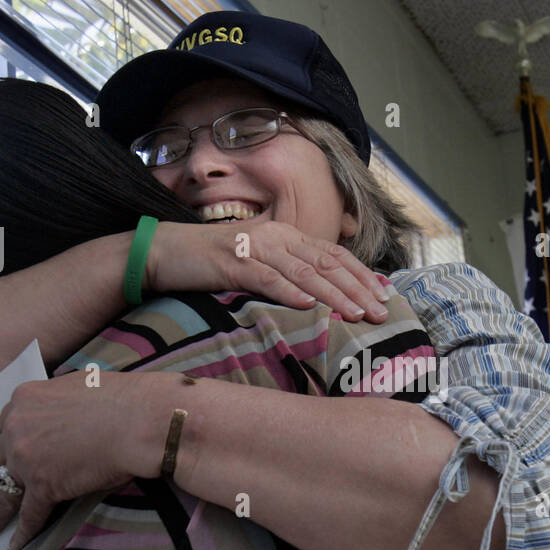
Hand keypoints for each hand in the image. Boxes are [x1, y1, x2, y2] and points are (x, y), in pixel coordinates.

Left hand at [0, 371, 147, 549]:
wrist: (135, 419)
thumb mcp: (75, 387)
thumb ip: (57, 404)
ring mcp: (26, 460)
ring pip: (4, 492)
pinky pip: (29, 514)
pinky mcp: (43, 486)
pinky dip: (22, 532)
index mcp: (24, 401)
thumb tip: (64, 416)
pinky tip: (14, 546)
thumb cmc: (118, 399)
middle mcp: (17, 429)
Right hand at [147, 221, 389, 321]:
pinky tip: (308, 306)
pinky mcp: (233, 263)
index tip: (382, 297)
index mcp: (286, 235)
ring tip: (355, 314)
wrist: (167, 252)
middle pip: (327, 263)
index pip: (334, 255)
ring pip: (304, 272)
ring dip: (333, 295)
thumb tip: (322, 299)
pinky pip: (267, 278)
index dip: (361, 275)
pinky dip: (289, 292)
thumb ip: (289, 273)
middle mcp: (276, 237)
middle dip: (356, 289)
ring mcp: (256, 248)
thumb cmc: (214, 263)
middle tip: (379, 313)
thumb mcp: (259, 264)